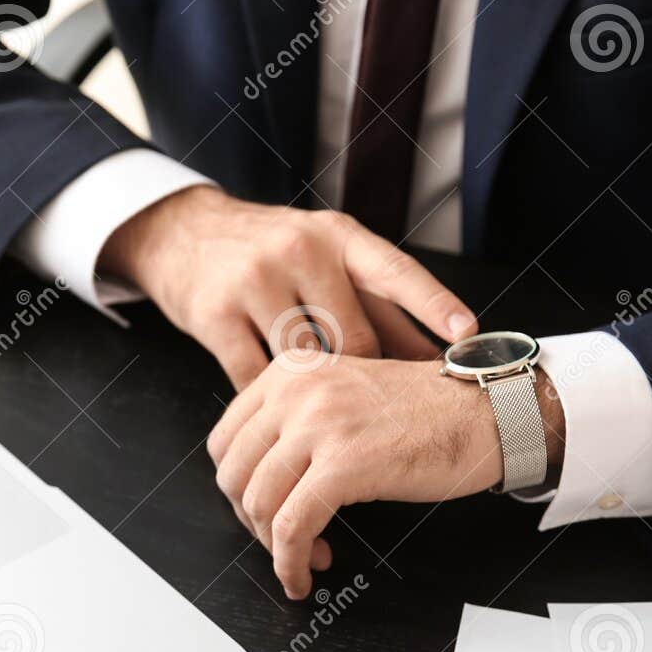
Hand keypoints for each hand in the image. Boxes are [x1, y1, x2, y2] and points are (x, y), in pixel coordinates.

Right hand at [99, 185, 477, 389]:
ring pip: (305, 362)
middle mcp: (299, 250)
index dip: (433, 303)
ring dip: (316, 397)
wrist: (185, 234)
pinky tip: (277, 412)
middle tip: (377, 413)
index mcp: (337, 236)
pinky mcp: (215, 314)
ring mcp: (254, 281)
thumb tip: (440, 357)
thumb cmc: (272, 255)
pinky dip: (269, 402)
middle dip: (367, 379)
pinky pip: (254, 378)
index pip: (393, 272)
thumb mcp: (326, 258)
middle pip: (352, 335)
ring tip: (323, 417)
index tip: (467, 332)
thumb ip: (378, 304)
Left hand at [208, 355, 565, 597]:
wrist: (485, 411)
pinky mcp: (342, 465)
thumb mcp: (343, 394)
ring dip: (275, 547)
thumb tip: (259, 479)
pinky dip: (290, 562)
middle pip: (234, 476)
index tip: (259, 511)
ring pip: (259, 505)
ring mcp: (316, 426)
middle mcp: (295, 392)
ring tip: (304, 559)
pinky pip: (292, 528)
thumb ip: (297, 421)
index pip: (225, 441)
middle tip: (280, 541)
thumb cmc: (427, 410)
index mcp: (289, 372)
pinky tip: (304, 574)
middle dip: (252, 522)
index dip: (236, 488)